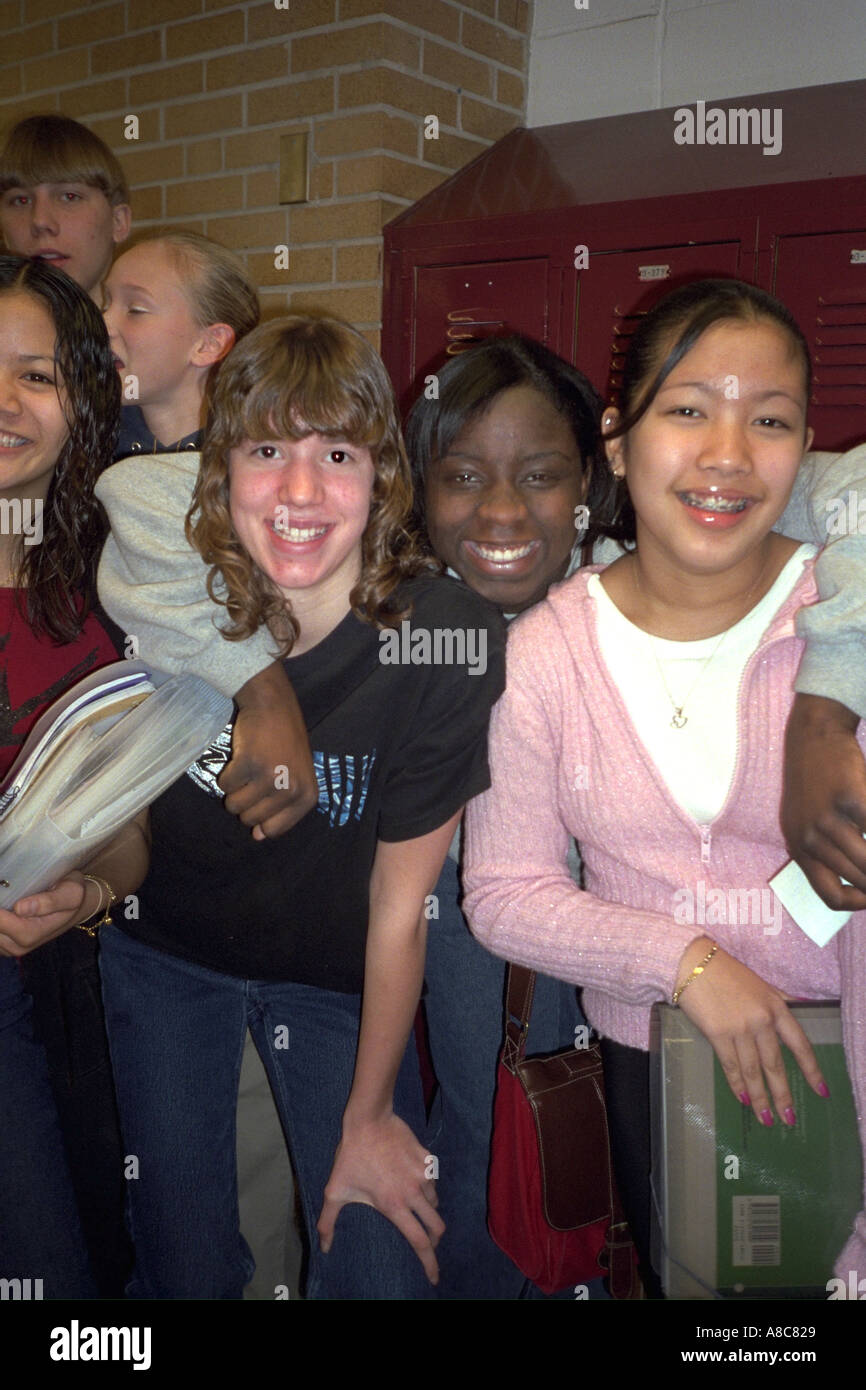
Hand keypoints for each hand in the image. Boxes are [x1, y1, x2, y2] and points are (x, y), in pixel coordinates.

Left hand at [0, 872, 89, 957]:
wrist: (78, 907)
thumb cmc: (74, 895)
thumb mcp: (71, 893)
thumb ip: (50, 902)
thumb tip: (19, 908)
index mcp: (31, 933)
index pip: (0, 923)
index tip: (0, 888)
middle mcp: (18, 946)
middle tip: (3, 887)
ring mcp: (10, 947)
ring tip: (6, 896)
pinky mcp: (5, 944)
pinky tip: (5, 905)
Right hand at [221, 662, 316, 839]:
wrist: (273, 705)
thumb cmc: (285, 742)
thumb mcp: (296, 777)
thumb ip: (282, 808)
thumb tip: (257, 836)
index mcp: (307, 797)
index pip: (273, 830)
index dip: (261, 816)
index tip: (263, 795)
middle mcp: (291, 790)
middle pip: (250, 819)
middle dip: (245, 801)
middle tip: (255, 776)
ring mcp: (270, 778)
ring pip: (234, 805)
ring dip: (234, 789)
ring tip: (248, 767)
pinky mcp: (249, 764)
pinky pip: (224, 785)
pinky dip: (226, 773)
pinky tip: (241, 756)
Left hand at [317, 1111, 443, 1283]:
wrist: (369, 1120)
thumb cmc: (351, 1156)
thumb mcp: (335, 1190)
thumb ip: (328, 1222)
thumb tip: (324, 1247)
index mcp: (394, 1206)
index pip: (420, 1242)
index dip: (429, 1263)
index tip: (434, 1277)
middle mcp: (414, 1194)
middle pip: (437, 1227)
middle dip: (434, 1241)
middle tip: (427, 1243)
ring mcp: (423, 1175)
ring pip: (435, 1203)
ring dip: (429, 1211)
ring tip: (416, 1210)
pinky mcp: (427, 1159)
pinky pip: (434, 1181)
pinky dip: (428, 1188)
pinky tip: (415, 1185)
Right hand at [675, 937, 827, 1125]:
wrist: (694, 964)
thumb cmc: (727, 973)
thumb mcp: (762, 984)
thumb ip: (781, 998)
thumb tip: (800, 1006)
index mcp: (777, 1007)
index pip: (800, 1045)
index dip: (811, 1070)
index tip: (821, 1091)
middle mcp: (762, 1020)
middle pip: (775, 1065)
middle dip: (783, 1095)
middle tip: (788, 1118)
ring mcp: (740, 1028)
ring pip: (753, 1071)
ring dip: (760, 1097)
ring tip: (765, 1118)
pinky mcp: (718, 1033)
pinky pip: (731, 1066)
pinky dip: (738, 1085)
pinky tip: (744, 1099)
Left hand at [782, 694, 865, 908]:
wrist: (814, 736)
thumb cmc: (818, 782)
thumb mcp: (809, 821)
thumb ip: (827, 851)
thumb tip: (860, 881)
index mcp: (799, 848)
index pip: (830, 895)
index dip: (858, 903)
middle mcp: (808, 838)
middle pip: (857, 878)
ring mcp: (827, 819)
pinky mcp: (849, 798)